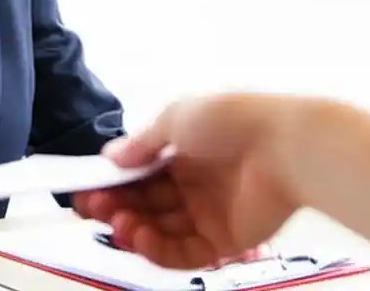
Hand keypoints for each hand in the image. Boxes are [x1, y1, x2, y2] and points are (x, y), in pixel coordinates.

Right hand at [75, 94, 311, 269]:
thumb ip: (142, 144)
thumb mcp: (176, 118)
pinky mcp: (226, 240)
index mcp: (185, 149)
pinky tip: (140, 236)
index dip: (114, 181)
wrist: (283, 145)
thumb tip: (110, 157)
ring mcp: (211, 213)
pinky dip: (158, 248)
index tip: (86, 188)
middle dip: (117, 206)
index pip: (141, 172)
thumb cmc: (229, 120)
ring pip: (162, 231)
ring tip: (117, 222)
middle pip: (148, 203)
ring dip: (134, 228)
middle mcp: (197, 182)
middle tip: (91, 208)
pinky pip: (185, 253)